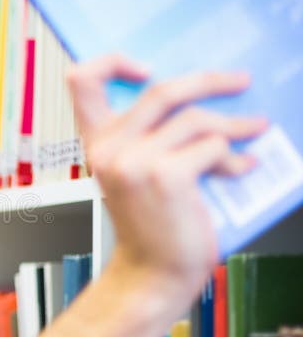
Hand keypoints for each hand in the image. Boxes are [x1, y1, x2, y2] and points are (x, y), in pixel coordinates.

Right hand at [66, 55, 266, 301]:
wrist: (152, 274)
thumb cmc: (150, 225)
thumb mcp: (134, 175)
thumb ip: (147, 138)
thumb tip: (197, 96)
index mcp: (96, 143)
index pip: (81, 81)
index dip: (112, 62)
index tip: (146, 70)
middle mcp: (109, 148)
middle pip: (161, 90)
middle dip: (209, 81)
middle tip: (239, 81)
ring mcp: (135, 161)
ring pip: (195, 119)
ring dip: (234, 124)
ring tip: (254, 129)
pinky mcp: (166, 176)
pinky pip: (211, 147)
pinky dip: (232, 157)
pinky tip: (241, 167)